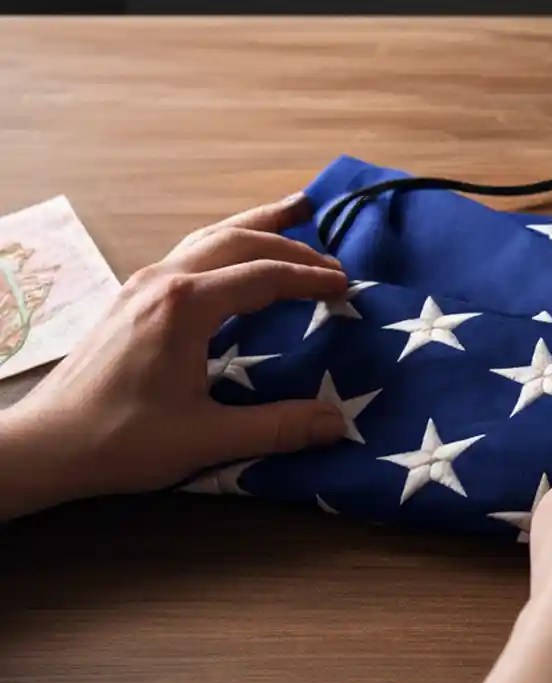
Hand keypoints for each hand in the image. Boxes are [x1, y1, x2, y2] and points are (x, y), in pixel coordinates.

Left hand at [0, 194, 348, 519]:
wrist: (47, 444)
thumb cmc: (122, 440)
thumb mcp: (207, 438)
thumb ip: (277, 428)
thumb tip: (337, 422)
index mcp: (186, 305)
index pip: (264, 275)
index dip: (310, 278)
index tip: (347, 287)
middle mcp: (164, 280)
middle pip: (238, 240)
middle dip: (292, 246)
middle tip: (333, 260)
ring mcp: (143, 284)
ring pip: (209, 236)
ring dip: (256, 226)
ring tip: (295, 211)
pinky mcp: (132, 298)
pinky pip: (190, 252)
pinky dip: (227, 244)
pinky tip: (236, 257)